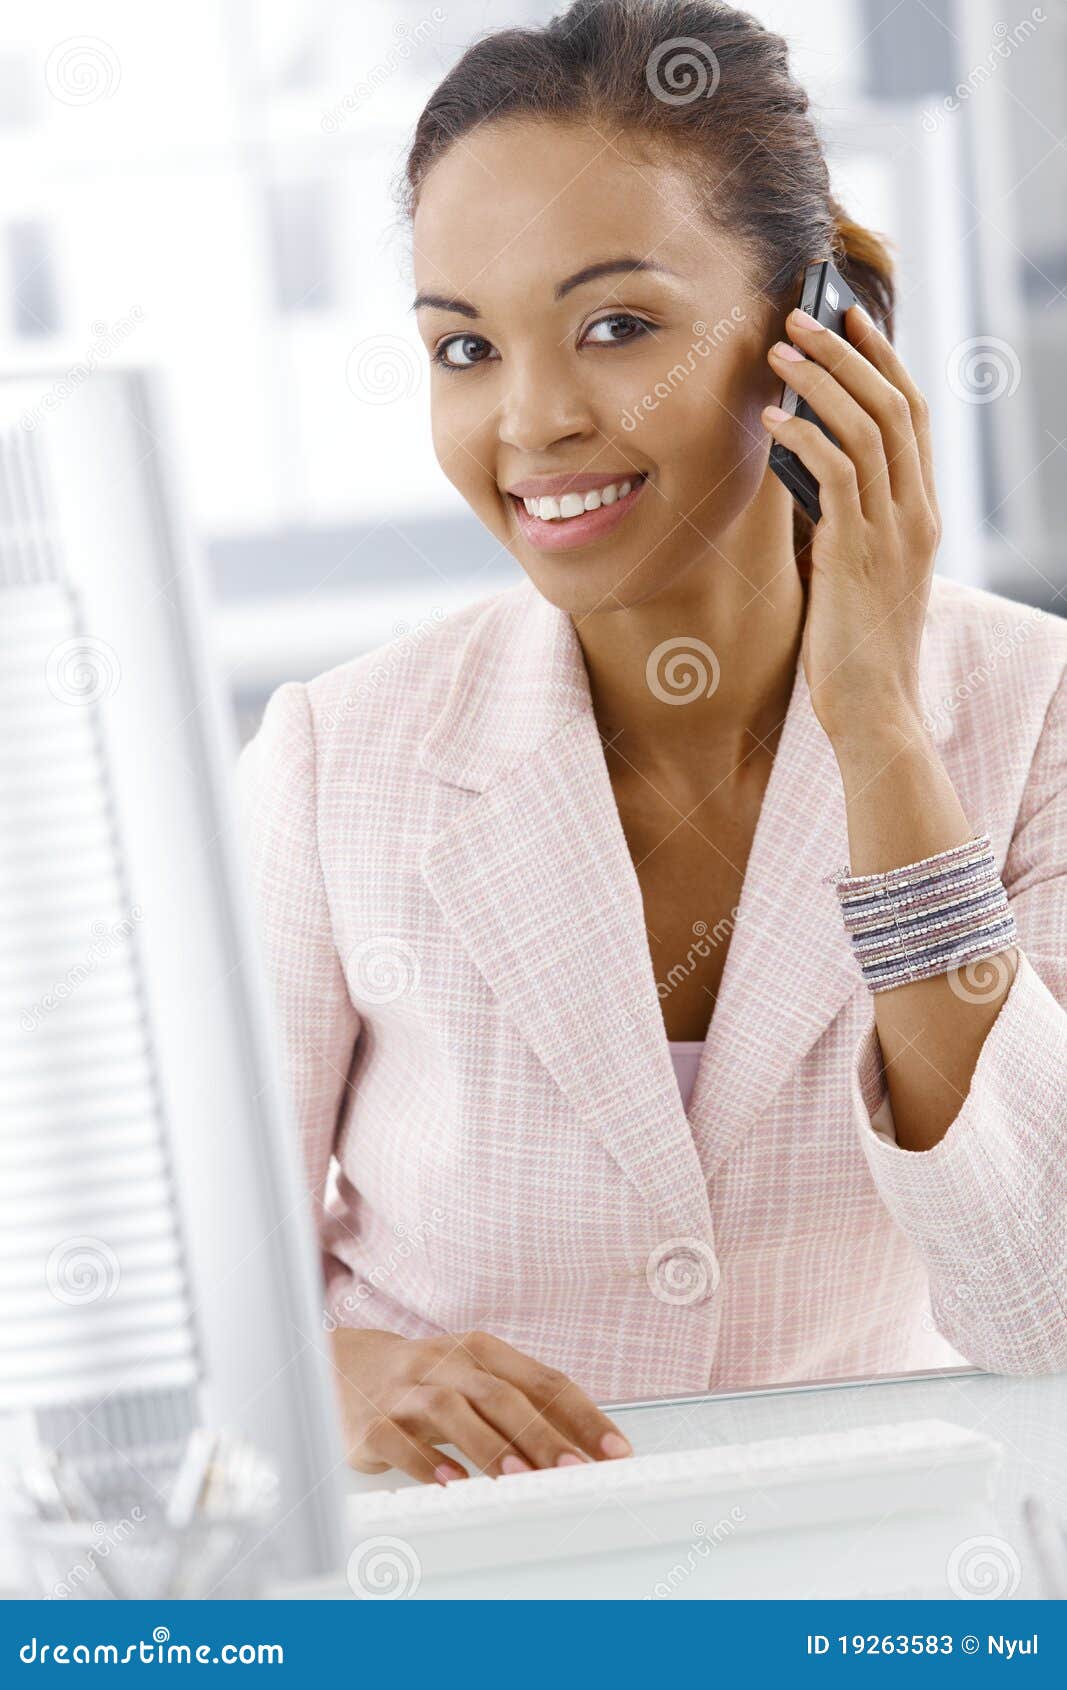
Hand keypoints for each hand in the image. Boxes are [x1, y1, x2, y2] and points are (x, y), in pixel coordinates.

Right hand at [331, 1326, 632, 1483]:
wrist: (344, 1369)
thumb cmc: (429, 1381)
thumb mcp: (475, 1382)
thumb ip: (522, 1409)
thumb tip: (583, 1451)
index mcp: (483, 1352)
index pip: (544, 1381)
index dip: (583, 1416)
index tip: (615, 1451)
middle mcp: (447, 1364)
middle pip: (500, 1395)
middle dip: (541, 1434)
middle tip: (574, 1470)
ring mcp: (407, 1391)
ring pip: (451, 1412)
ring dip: (488, 1445)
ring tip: (519, 1477)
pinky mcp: (372, 1421)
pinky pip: (399, 1440)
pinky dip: (426, 1462)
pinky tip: (452, 1484)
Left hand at [761, 303, 941, 744]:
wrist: (873, 708)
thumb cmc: (855, 647)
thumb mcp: (855, 571)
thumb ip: (841, 519)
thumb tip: (799, 464)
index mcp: (921, 514)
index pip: (913, 418)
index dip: (883, 364)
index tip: (852, 323)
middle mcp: (916, 514)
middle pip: (894, 406)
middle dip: (849, 353)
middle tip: (805, 314)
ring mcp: (892, 532)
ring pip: (867, 429)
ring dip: (821, 382)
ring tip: (779, 351)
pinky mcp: (856, 554)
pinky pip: (835, 477)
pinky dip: (804, 439)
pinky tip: (772, 420)